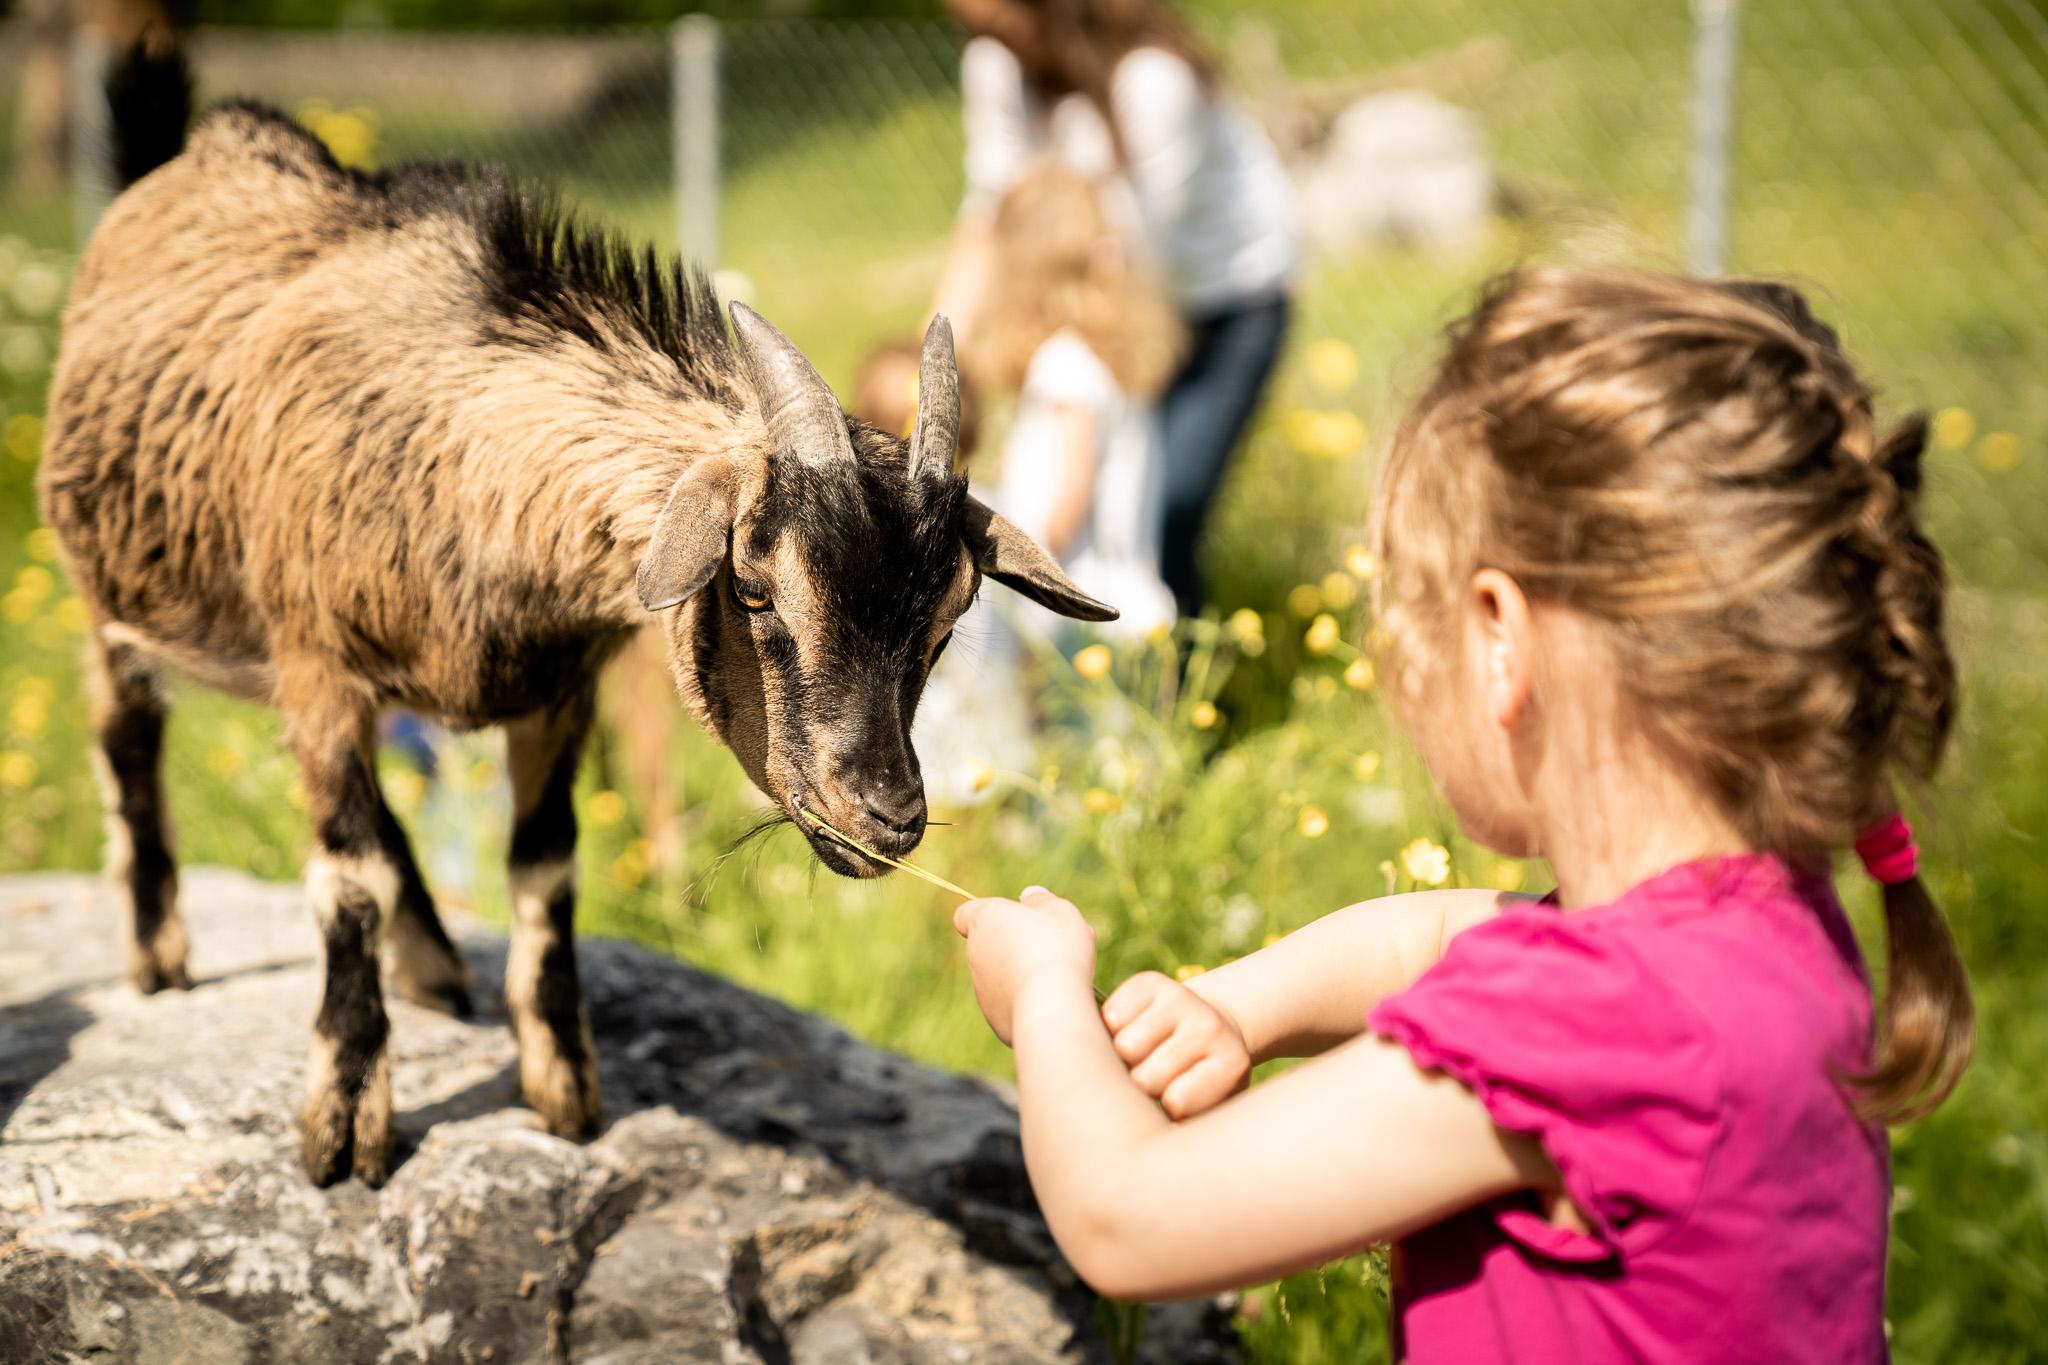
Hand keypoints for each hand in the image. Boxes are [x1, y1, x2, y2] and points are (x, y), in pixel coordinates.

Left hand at [954, 886, 1097, 1046]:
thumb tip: (1029, 897)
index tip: (1012, 919)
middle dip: (1016, 946)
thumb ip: (1042, 900)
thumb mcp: (1058, 910)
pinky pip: (1012, 1003)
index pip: (965, 915)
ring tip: (1059, 976)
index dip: (986, 915)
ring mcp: (982, 989)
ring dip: (1025, 974)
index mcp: (984, 921)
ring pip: (1003, 977)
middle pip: (991, 946)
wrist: (1050, 1007)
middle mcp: (976, 955)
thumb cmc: (1055, 948)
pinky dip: (1029, 1000)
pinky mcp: (995, 1018)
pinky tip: (1053, 1000)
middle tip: (1052, 947)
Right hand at [1101, 972, 1251, 1119]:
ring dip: (1123, 1058)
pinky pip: (1110, 1015)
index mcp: (1232, 1063)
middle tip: (1154, 1082)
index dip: (1166, 1109)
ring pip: (1123, 1046)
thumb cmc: (1202, 1085)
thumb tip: (1156, 1136)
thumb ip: (1188, 1129)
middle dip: (1139, 1087)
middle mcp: (1210, 1026)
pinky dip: (1112, 1028)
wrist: (1209, 1028)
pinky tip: (1131, 1032)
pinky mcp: (1151, 981)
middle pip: (1145, 1076)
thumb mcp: (1210, 1112)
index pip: (1176, 1101)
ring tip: (1141, 1059)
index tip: (1176, 1104)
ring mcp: (1181, 998)